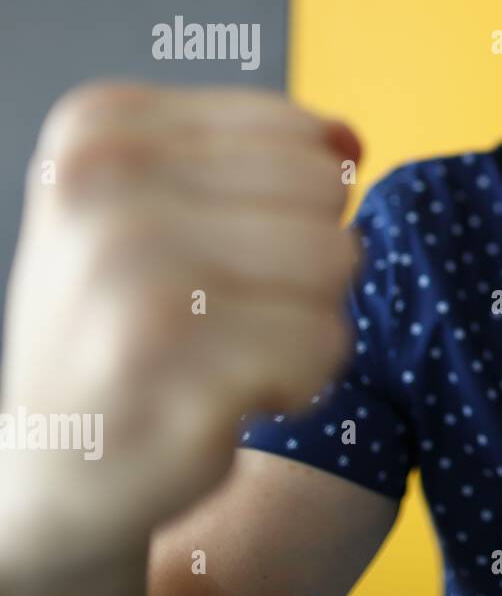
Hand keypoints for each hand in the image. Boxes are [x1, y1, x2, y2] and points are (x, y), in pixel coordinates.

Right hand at [0, 81, 360, 574]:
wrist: (57, 466)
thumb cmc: (130, 321)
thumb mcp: (168, 207)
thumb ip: (267, 159)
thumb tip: (350, 141)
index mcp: (103, 129)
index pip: (299, 138)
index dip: (292, 207)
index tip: (214, 253)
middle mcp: (105, 191)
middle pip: (324, 194)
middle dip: (303, 263)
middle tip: (224, 312)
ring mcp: (134, 279)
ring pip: (335, 263)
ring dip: (305, 321)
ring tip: (227, 350)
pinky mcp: (173, 369)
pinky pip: (323, 344)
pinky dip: (299, 379)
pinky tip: (229, 396)